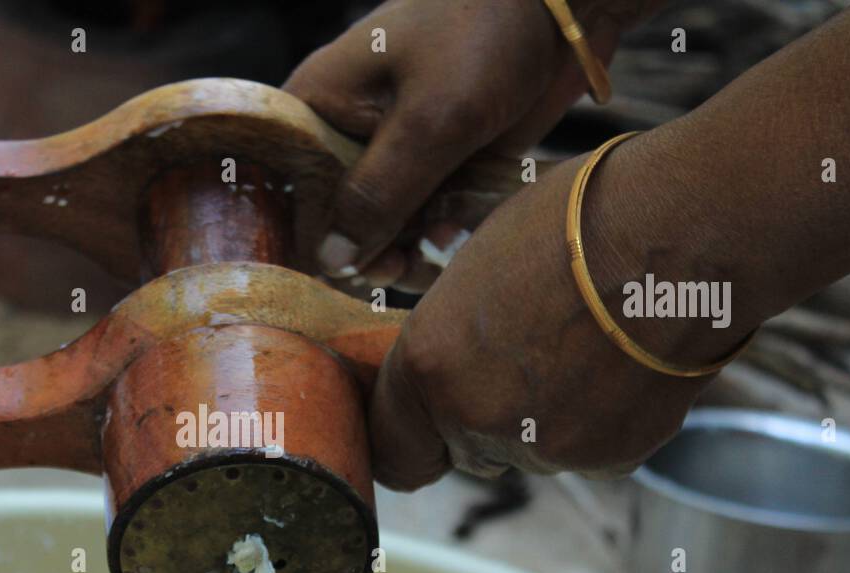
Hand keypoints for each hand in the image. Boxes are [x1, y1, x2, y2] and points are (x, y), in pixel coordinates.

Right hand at [284, 0, 649, 290]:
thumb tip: (330, 261)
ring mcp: (393, 151)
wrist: (564, 11)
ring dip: (405, 248)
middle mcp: (347, 130)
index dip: (301, 232)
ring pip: (379, 226)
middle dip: (362, 250)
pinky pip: (420, 218)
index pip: (285, 183)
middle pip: (332, 215)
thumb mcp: (430, 120)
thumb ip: (379, 194)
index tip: (334, 270)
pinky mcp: (434, 166)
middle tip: (393, 270)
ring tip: (432, 249)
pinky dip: (436, 233)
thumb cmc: (485, 36)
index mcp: (320, 103)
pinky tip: (455, 233)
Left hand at [367, 131, 755, 485]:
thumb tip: (441, 368)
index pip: (390, 448)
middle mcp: (478, 419)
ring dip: (537, 421)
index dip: (406, 435)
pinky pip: (585, 453)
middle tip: (516, 362)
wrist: (687, 230)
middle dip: (474, 422)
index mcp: (429, 366)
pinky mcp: (612, 459)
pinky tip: (619, 364)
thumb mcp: (474, 268)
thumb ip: (447, 337)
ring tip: (578, 348)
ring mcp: (548, 448)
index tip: (421, 422)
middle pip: (458, 452)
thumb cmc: (576, 221)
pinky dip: (595, 423)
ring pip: (524, 453)